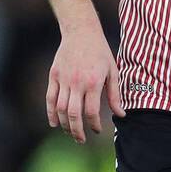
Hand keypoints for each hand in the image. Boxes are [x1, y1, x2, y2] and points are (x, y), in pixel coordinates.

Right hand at [46, 22, 125, 143]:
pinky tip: (54, 123)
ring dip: (64, 124)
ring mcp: (63, 79)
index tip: (97, 130)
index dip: (94, 125)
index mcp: (93, 82)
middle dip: (77, 131)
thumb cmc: (100, 52)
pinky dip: (50, 112)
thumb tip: (121, 115)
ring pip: (60, 108)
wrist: (81, 31)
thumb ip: (115, 95)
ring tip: (70, 132)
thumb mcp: (113, 71)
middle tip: (81, 140)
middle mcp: (76, 82)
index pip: (91, 111)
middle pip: (73, 114)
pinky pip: (50, 98)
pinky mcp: (54, 75)